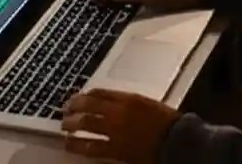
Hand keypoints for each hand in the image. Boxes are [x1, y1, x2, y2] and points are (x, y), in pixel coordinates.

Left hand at [63, 89, 178, 163]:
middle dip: (74, 107)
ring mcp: (115, 130)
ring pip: (86, 124)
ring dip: (72, 124)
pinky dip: (78, 145)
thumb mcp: (148, 104)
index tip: (78, 98)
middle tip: (65, 110)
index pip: (100, 93)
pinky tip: (70, 144)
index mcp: (128, 98)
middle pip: (88, 106)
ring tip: (64, 126)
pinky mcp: (116, 149)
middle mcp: (118, 111)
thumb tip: (112, 104)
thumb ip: (129, 103)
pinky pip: (91, 146)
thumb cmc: (167, 122)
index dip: (86, 96)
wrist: (177, 140)